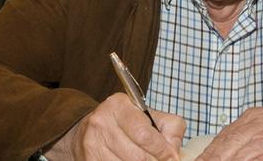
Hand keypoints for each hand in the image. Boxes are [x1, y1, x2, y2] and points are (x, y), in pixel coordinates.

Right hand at [45, 93, 185, 159]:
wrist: (90, 130)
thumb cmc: (126, 124)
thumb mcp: (148, 117)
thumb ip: (170, 128)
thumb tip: (174, 151)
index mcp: (119, 106)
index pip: (144, 135)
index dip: (162, 151)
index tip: (171, 158)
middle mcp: (102, 122)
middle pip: (137, 156)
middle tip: (159, 160)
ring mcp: (92, 143)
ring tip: (145, 159)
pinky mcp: (89, 159)